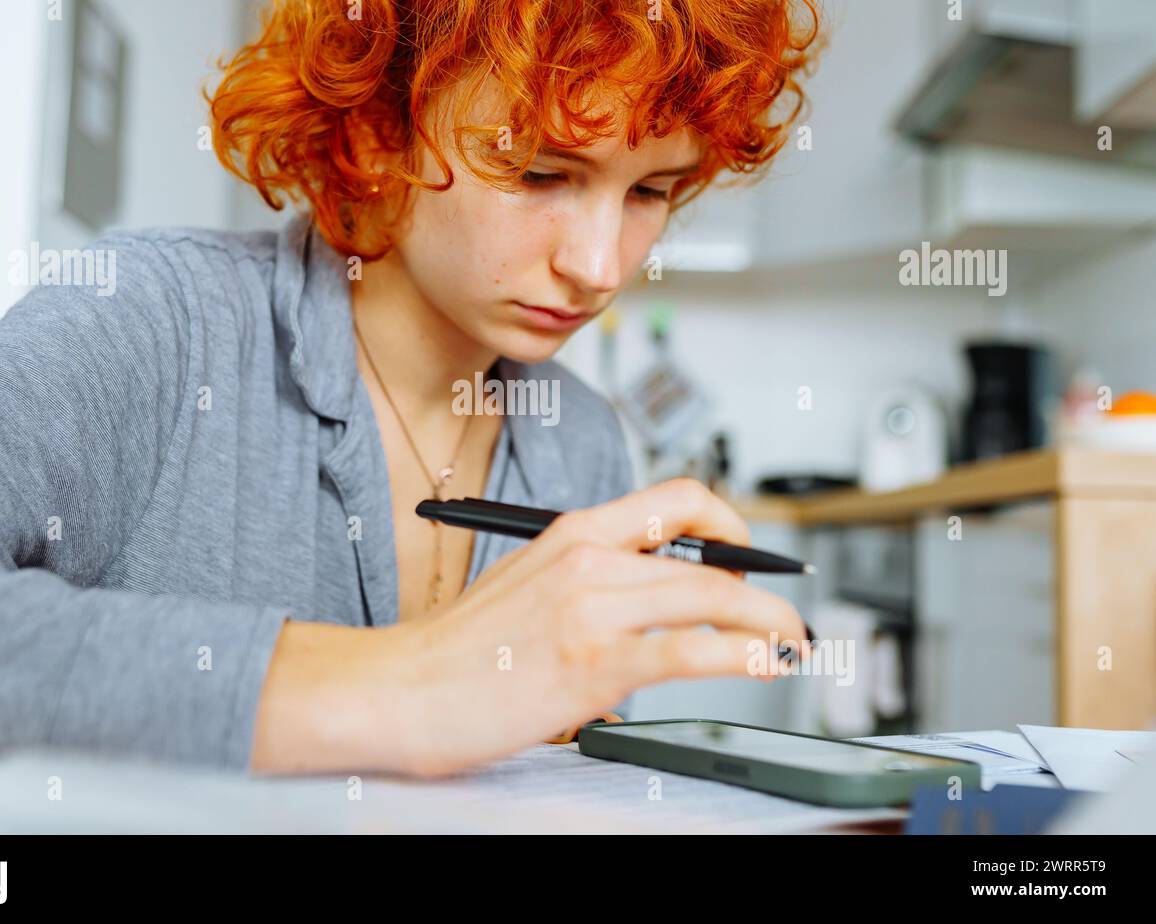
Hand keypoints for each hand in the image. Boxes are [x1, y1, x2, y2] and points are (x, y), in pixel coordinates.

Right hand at [251, 478, 807, 777]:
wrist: (399, 689)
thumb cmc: (454, 649)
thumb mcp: (526, 584)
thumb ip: (588, 580)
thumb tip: (646, 599)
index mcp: (571, 533)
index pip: (674, 498)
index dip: (729, 518)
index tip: (747, 548)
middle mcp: (588, 559)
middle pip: (707, 560)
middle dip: (762, 591)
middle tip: (781, 619)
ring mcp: (593, 609)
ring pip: (712, 598)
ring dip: (767, 624)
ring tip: (788, 645)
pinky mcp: (595, 663)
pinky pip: (693, 649)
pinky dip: (744, 654)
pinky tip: (764, 663)